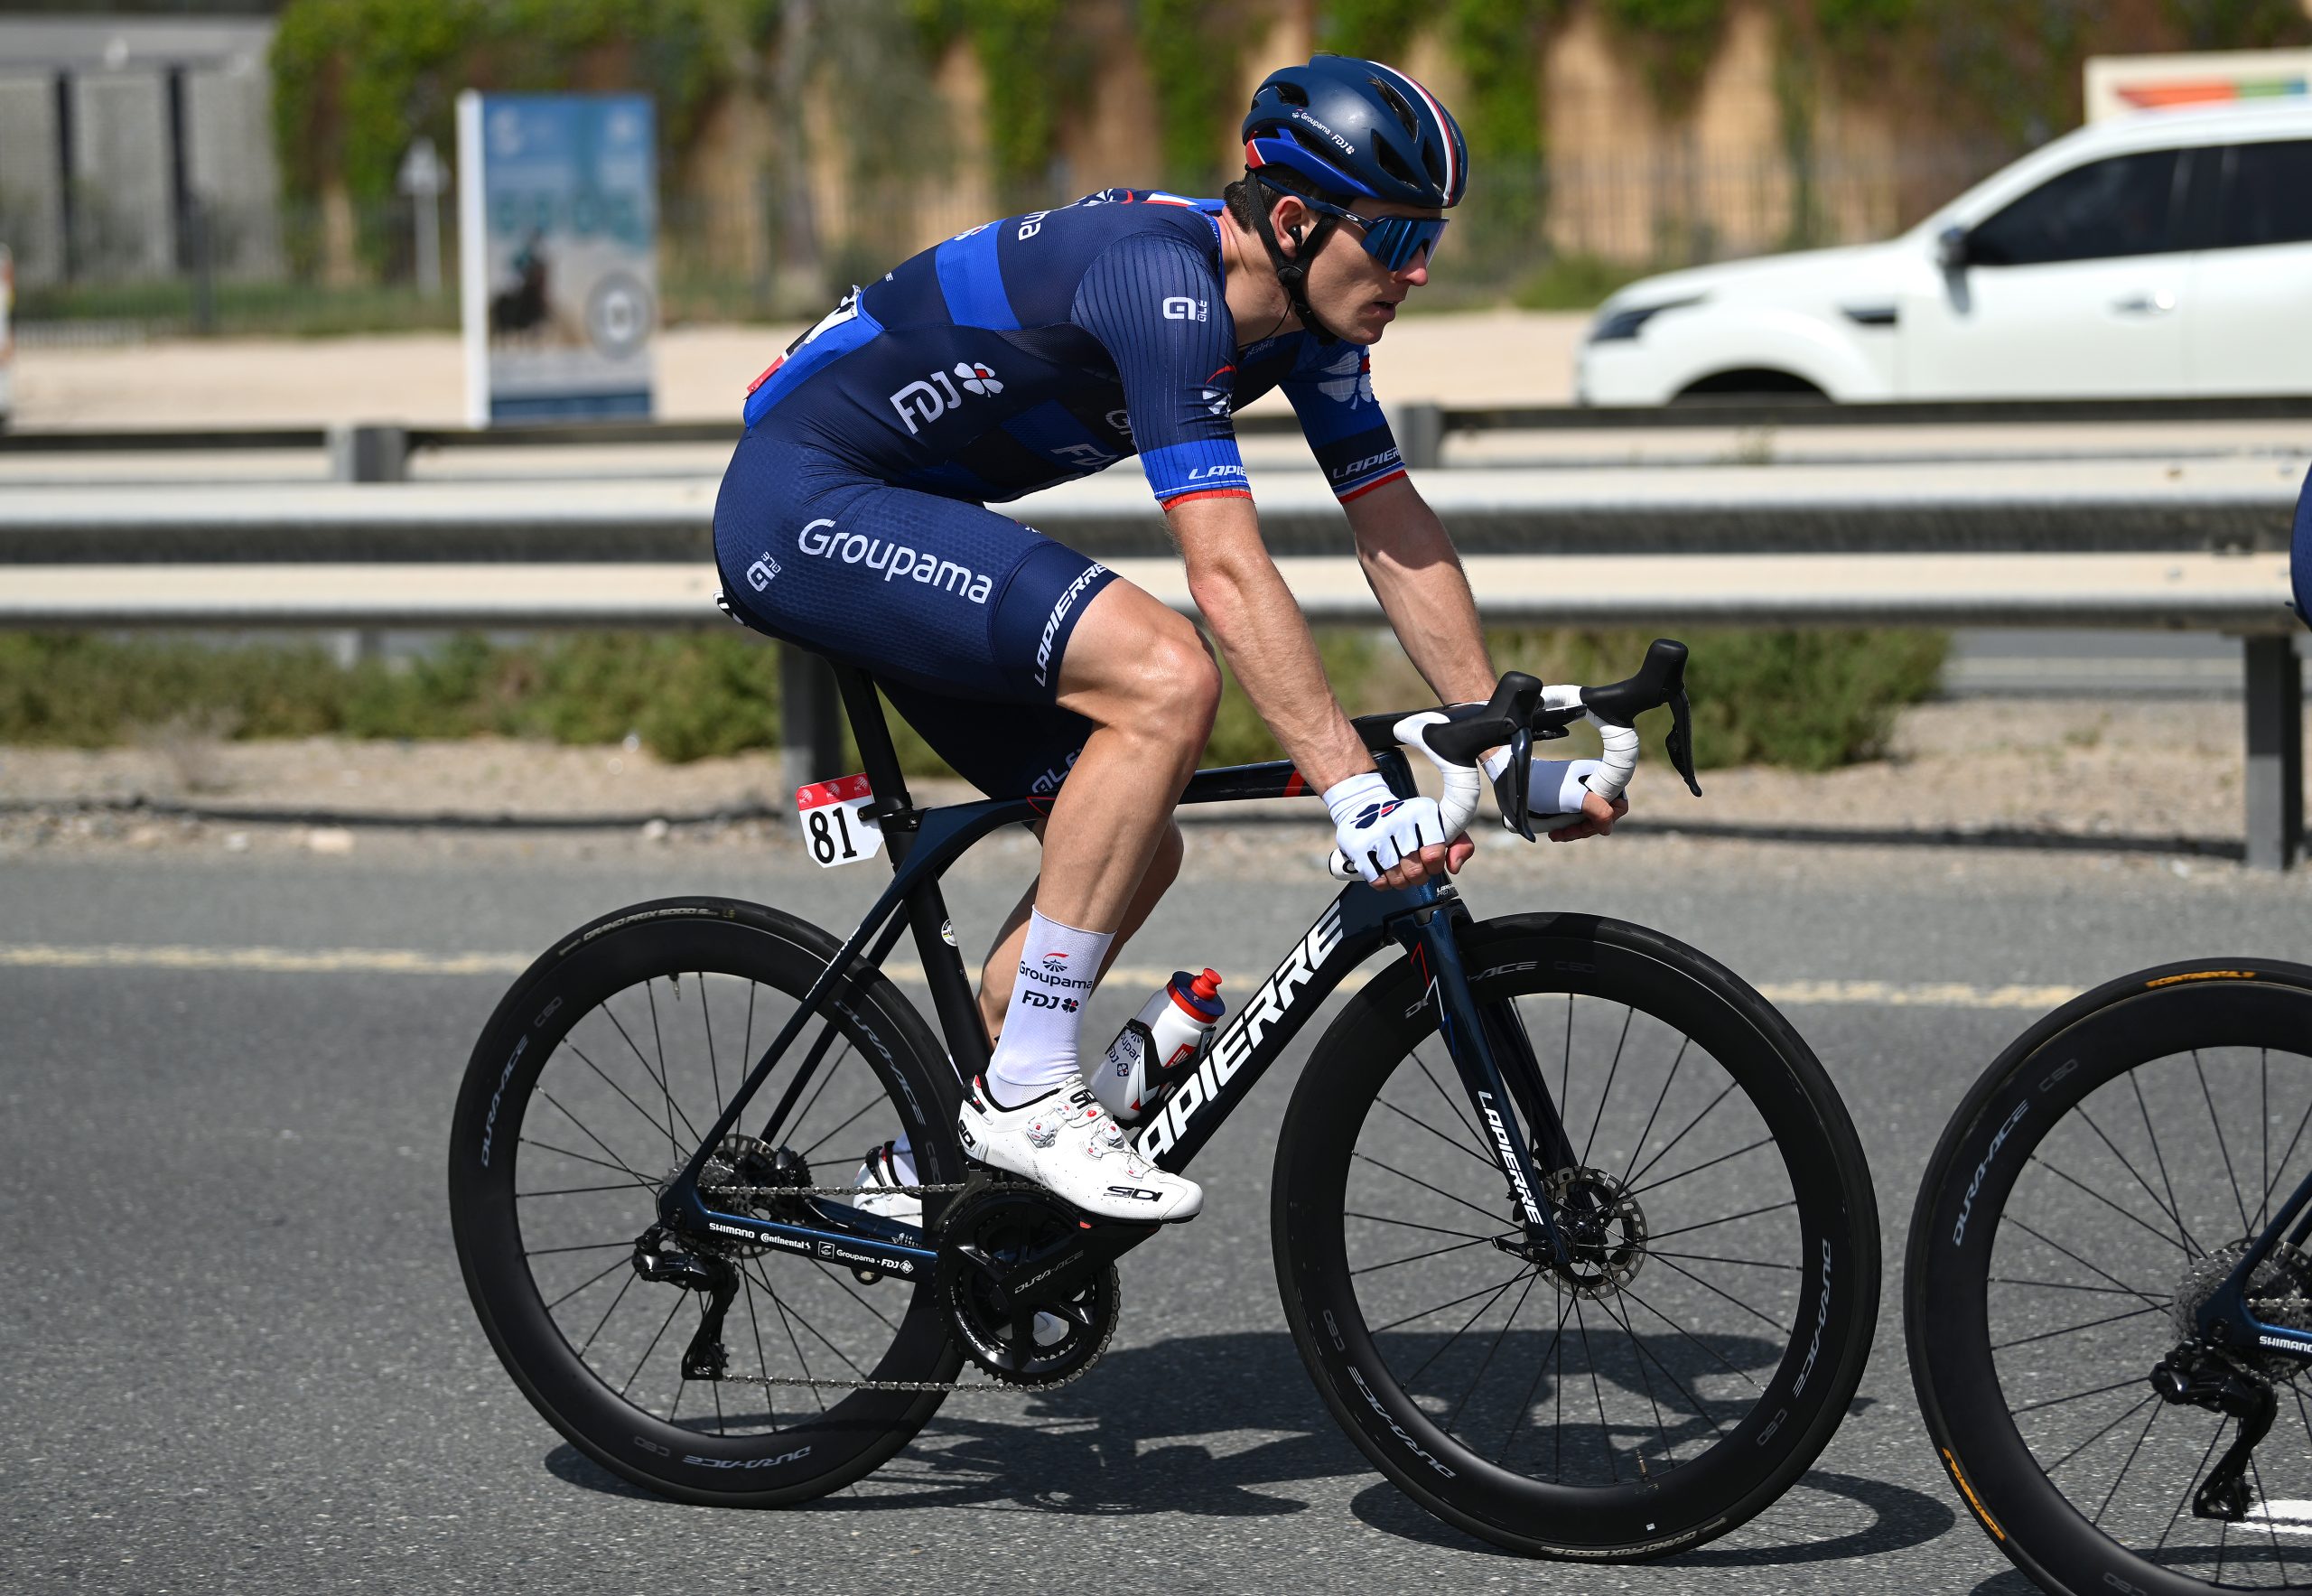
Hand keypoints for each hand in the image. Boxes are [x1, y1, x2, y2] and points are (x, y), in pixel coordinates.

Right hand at [1324, 773, 1465, 886]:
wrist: (1363, 804)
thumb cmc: (1406, 820)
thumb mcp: (1438, 823)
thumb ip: (1460, 843)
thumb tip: (1454, 866)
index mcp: (1422, 812)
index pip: (1435, 854)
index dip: (1435, 865)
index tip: (1430, 860)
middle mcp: (1399, 820)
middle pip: (1416, 870)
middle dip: (1419, 876)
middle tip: (1415, 868)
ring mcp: (1377, 833)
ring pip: (1397, 878)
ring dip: (1402, 881)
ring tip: (1401, 872)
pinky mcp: (1358, 846)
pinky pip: (1377, 880)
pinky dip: (1384, 883)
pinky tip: (1385, 872)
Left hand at [1488, 753, 1630, 842]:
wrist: (1514, 780)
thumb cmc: (1543, 785)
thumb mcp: (1572, 797)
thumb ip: (1596, 809)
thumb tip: (1608, 827)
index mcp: (1600, 776)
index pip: (1619, 803)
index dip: (1607, 818)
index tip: (1586, 824)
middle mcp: (1594, 783)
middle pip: (1604, 815)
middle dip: (1586, 828)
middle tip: (1567, 833)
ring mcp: (1582, 792)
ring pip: (1590, 820)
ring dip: (1575, 831)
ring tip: (1556, 835)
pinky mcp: (1570, 800)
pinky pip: (1577, 819)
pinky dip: (1568, 828)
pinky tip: (1554, 833)